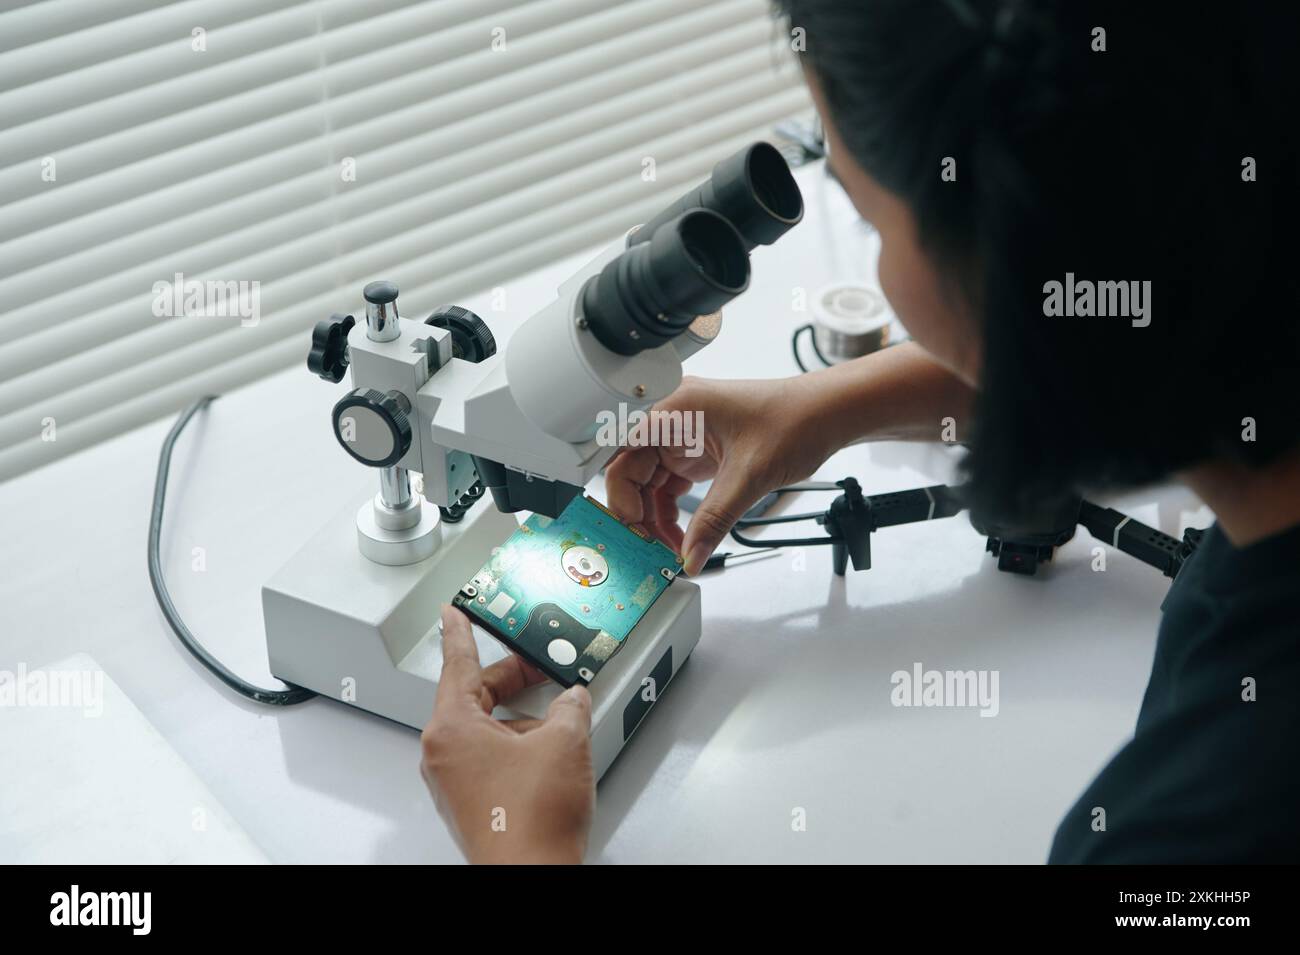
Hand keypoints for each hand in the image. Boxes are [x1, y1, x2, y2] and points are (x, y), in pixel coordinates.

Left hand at [420, 605, 593, 863]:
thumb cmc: (531, 822)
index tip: (452, 612)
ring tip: (559, 721)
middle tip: (537, 665)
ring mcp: (454, 781)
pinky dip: (518, 746)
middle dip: (512, 679)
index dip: (459, 631)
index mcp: (452, 728)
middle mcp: (443, 753)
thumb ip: (570, 706)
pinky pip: (491, 757)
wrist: (532, 874)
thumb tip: (573, 699)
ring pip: (487, 729)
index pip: (457, 663)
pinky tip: (550, 753)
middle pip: (475, 696)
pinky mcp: (471, 802)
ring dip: (522, 718)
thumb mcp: (565, 741)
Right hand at [605, 374, 837, 573]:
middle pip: (632, 472)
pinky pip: (671, 487)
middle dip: (638, 513)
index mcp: (675, 409)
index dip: (620, 496)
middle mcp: (673, 419)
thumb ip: (714, 521)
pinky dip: (673, 513)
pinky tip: (683, 536)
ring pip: (650, 484)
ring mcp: (684, 435)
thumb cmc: (795, 418)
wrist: (828, 413)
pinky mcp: (697, 452)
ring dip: (656, 518)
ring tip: (669, 549)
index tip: (630, 530)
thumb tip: (690, 557)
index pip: (623, 454)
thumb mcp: (749, 476)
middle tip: (647, 548)